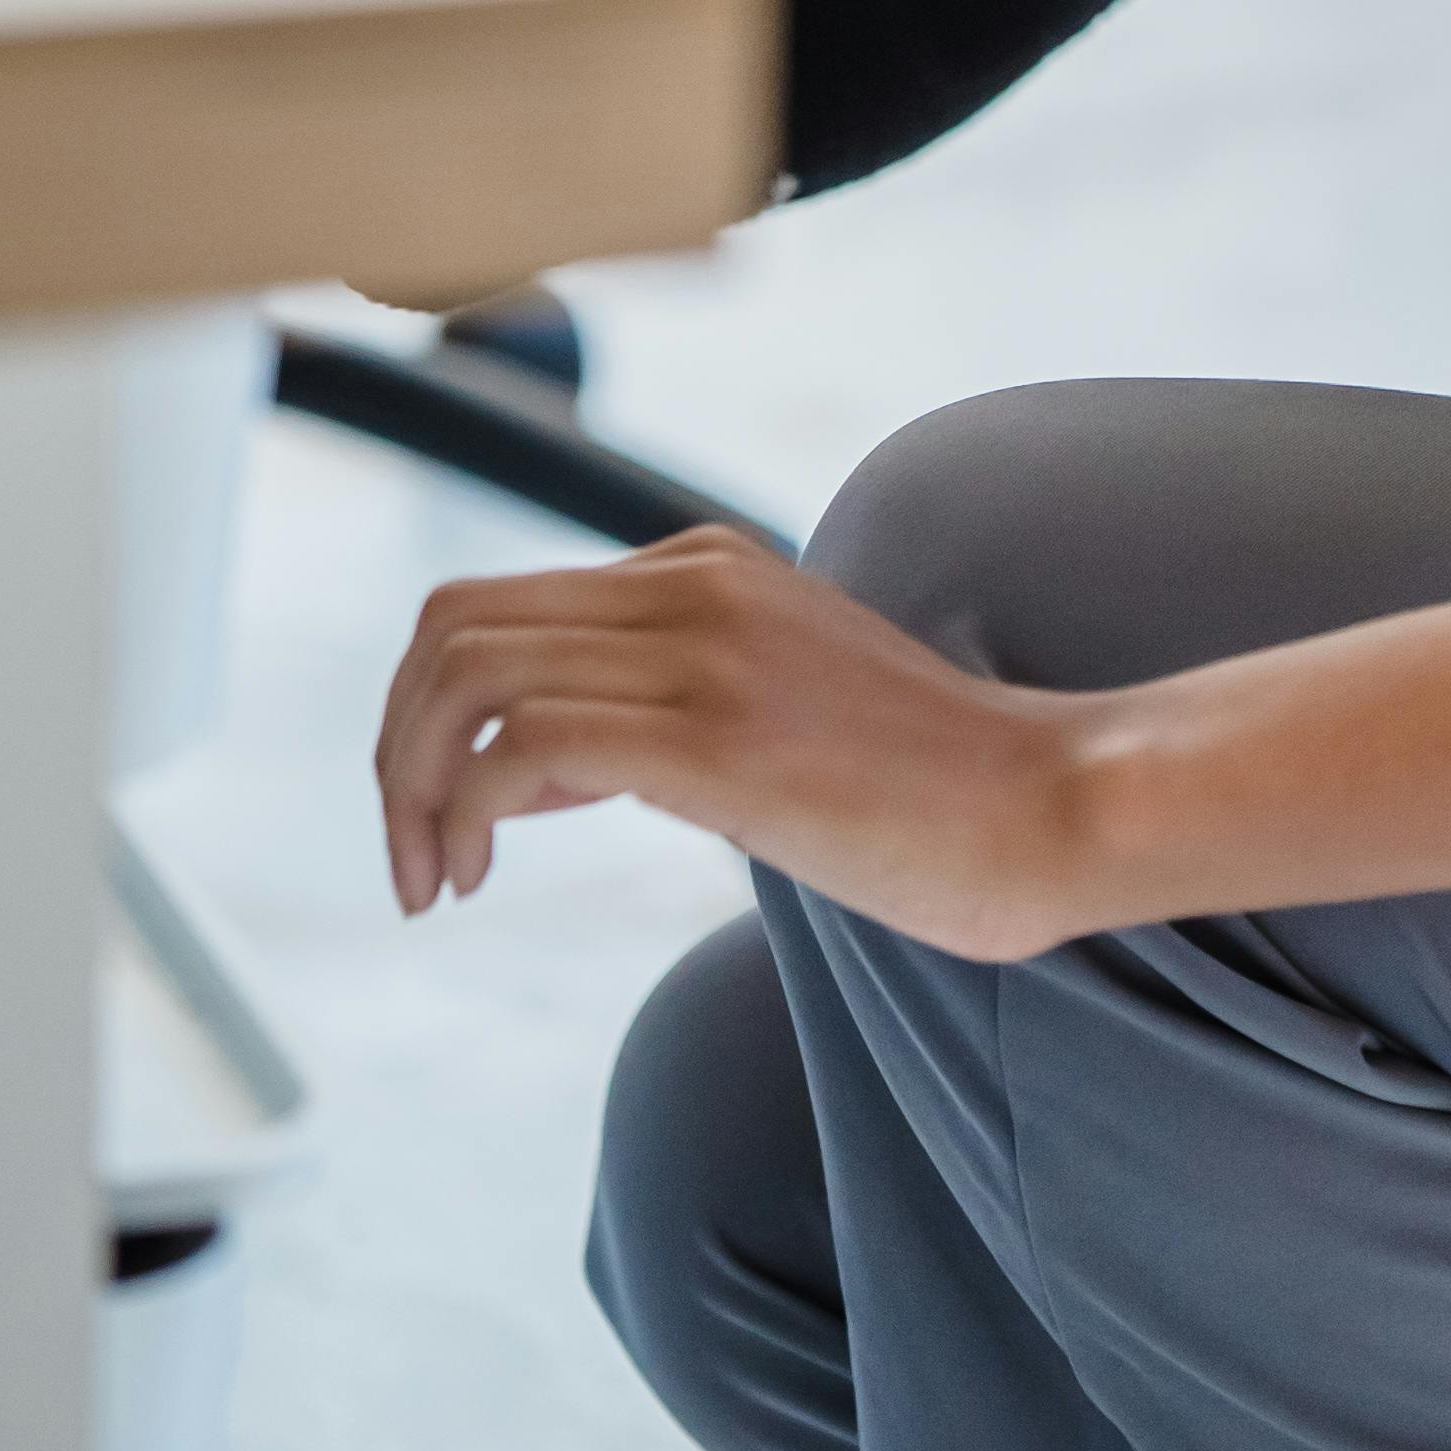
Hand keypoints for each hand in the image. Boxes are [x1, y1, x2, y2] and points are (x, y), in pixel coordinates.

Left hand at [374, 526, 1087, 958]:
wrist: (1052, 806)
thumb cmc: (931, 794)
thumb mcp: (778, 713)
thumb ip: (670, 708)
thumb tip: (538, 768)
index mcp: (708, 570)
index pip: (498, 605)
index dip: (435, 718)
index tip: (451, 829)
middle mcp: (692, 585)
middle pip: (452, 622)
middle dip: (398, 748)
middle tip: (419, 864)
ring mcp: (703, 652)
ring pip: (463, 671)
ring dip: (411, 789)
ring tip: (437, 881)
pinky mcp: (712, 734)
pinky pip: (518, 745)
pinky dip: (462, 814)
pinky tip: (480, 880)